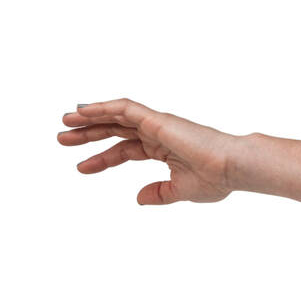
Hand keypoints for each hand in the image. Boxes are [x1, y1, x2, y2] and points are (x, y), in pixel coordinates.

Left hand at [57, 98, 244, 204]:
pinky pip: (126, 108)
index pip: (126, 149)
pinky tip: (84, 111)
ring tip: (65, 121)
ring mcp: (158, 124)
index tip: (81, 168)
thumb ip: (159, 194)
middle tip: (62, 138)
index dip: (102, 158)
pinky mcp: (158, 119)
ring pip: (117, 115)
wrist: (232, 168)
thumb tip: (139, 198)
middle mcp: (159, 133)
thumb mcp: (181, 191)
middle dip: (89, 134)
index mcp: (165, 148)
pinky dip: (104, 107)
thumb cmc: (217, 178)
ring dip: (90, 117)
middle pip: (116, 129)